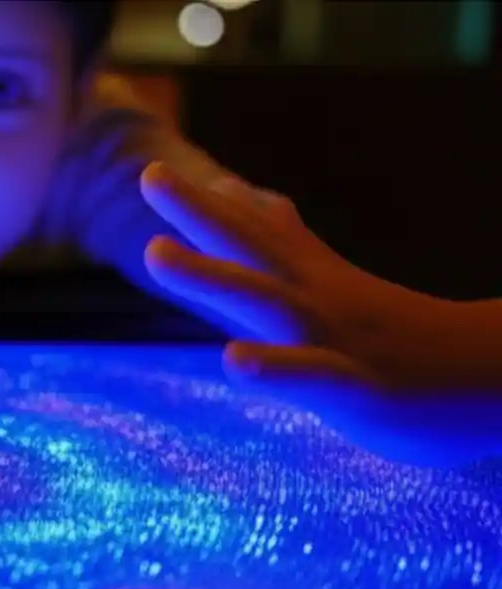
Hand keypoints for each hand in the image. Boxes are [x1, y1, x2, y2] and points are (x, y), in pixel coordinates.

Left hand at [139, 161, 500, 466]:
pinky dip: (274, 368)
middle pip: (251, 249)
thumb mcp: (343, 291)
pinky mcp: (360, 389)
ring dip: (209, 276)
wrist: (496, 383)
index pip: (258, 236)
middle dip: (198, 213)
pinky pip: (312, 377)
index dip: (205, 205)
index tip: (155, 173)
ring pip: (265, 302)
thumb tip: (252, 201)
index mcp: (316, 286)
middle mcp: (320, 302)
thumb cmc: (411, 344)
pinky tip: (233, 361)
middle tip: (149, 174)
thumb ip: (292, 249)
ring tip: (152, 252)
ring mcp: (338, 341)